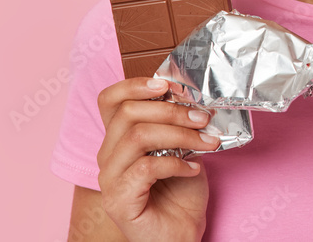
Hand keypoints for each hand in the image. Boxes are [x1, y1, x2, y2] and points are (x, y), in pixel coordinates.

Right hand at [96, 77, 220, 241]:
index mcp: (117, 138)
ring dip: (178, 134)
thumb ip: (177, 124)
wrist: (181, 234)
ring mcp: (109, 179)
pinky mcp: (118, 200)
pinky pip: (146, 167)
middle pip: (128, 113)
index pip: (110, 99)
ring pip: (137, 137)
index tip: (168, 85)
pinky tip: (193, 168)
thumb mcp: (182, 147)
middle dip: (171, 110)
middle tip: (201, 117)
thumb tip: (191, 99)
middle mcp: (107, 156)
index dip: (135, 84)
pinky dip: (175, 163)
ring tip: (205, 141)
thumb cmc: (180, 192)